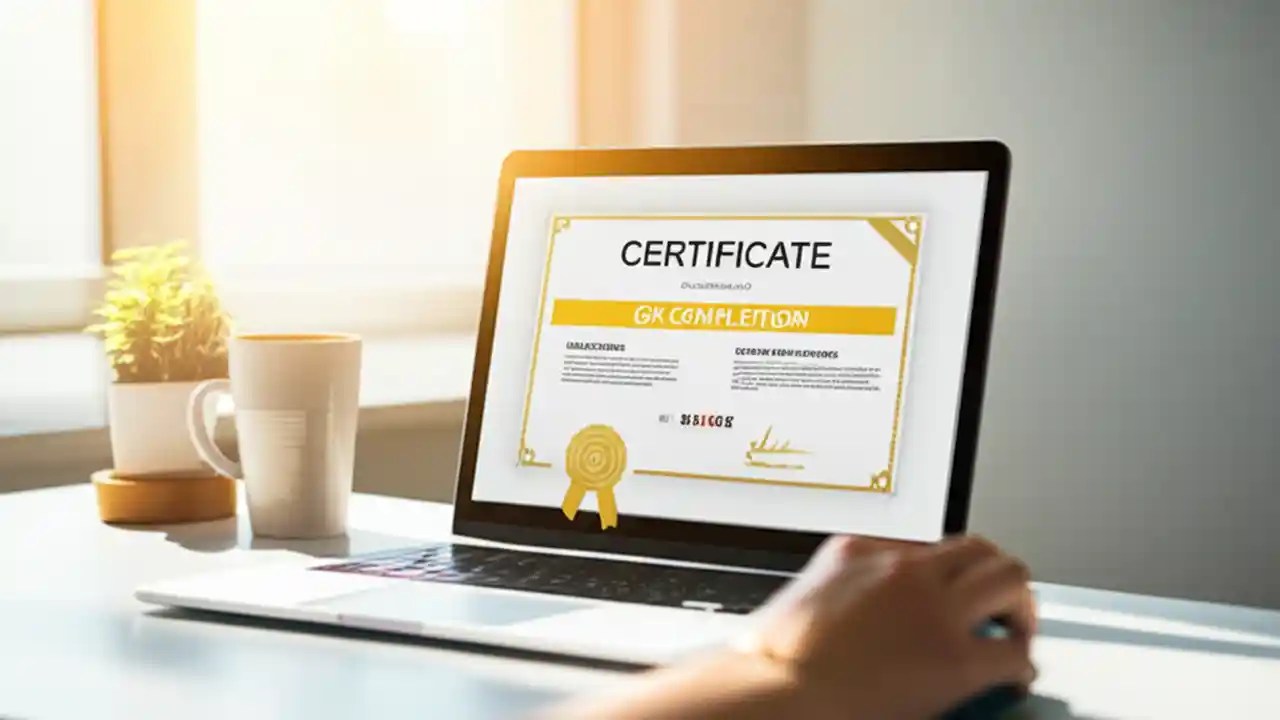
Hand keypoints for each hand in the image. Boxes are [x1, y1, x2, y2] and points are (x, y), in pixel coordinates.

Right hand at [740, 535, 1036, 719]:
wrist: (775, 692)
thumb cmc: (771, 662)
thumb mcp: (798, 599)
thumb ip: (830, 596)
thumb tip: (841, 618)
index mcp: (857, 551)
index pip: (922, 545)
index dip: (943, 572)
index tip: (945, 590)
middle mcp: (902, 569)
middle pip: (977, 548)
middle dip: (994, 575)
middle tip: (998, 605)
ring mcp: (932, 609)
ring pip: (1009, 579)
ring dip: (1019, 606)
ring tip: (1017, 631)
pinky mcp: (954, 659)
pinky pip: (1013, 652)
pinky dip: (1020, 664)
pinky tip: (1013, 677)